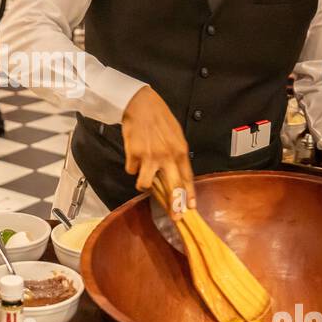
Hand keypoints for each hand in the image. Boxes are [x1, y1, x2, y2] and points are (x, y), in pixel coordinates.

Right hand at [121, 85, 195, 207]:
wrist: (141, 104)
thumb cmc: (159, 118)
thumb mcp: (176, 135)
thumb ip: (176, 154)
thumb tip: (175, 173)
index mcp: (180, 150)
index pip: (187, 177)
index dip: (189, 194)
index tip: (190, 208)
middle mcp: (167, 156)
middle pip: (173, 186)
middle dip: (174, 204)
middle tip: (175, 216)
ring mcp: (150, 156)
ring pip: (146, 184)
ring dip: (143, 184)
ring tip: (142, 178)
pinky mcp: (134, 154)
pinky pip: (132, 170)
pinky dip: (132, 166)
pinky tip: (133, 156)